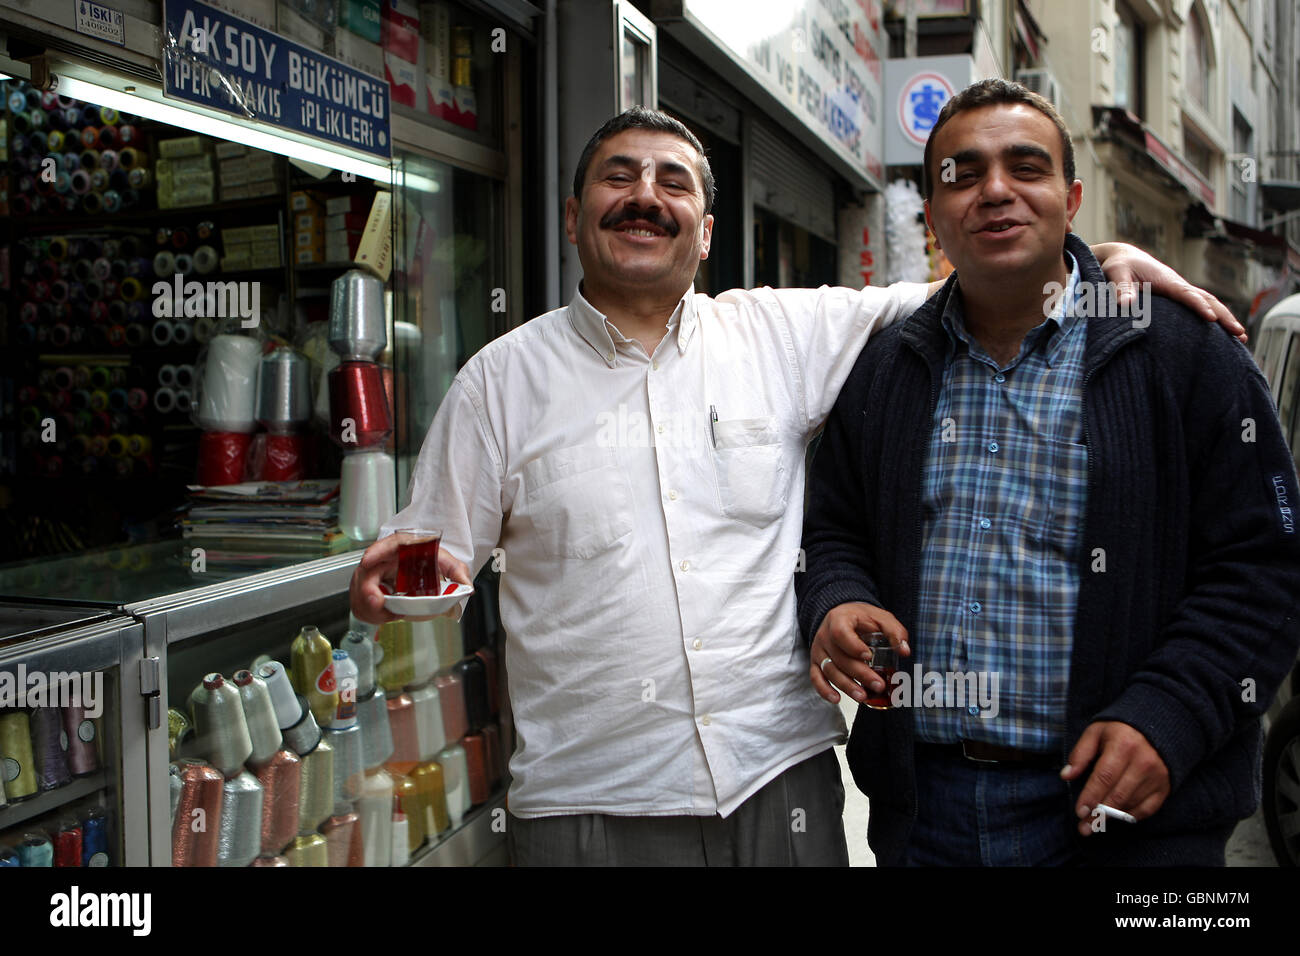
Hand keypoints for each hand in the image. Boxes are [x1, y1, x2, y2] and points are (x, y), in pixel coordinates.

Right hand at [349, 535, 472, 624]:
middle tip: (378, 605)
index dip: (375, 551)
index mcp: (403, 547)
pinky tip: (386, 615)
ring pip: (359, 590)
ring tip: (392, 614)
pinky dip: (370, 614)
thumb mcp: (448, 564)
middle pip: (366, 572)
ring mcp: (374, 575)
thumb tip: (466, 585)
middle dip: (367, 592)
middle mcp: (385, 559)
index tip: (367, 560)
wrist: (427, 573)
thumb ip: (458, 571)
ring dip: (372, 608)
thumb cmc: (431, 562)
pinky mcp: (369, 589)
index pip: (388, 544)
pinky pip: (360, 603)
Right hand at [810, 602, 909, 704]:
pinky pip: (816, 678)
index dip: (854, 646)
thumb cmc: (861, 617)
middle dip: (860, 674)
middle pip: (839, 657)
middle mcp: (825, 636)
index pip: (841, 633)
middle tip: (878, 685)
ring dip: (846, 686)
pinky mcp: (816, 662)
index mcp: (839, 620)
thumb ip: (894, 631)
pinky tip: (837, 699)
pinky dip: (824, 690)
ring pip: (829, 670)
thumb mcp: (880, 617)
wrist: (841, 615)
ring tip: (863, 696)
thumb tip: (904, 651)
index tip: (869, 656)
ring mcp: (819, 650)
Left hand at [1061, 720, 1170, 835]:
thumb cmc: (1120, 731)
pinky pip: (1147, 809)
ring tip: (1095, 824)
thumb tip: (1066, 775)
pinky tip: (1116, 818)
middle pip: (1117, 795)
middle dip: (1099, 814)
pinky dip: (1130, 816)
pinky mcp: (1165, 787)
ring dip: (1112, 817)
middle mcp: (1143, 762)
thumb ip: (1080, 753)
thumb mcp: (1096, 732)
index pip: (1104, 777)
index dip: (1091, 796)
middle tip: (1084, 827)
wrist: (1158, 727)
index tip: (1079, 812)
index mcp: (1123, 745)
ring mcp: (1156, 776)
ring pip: (1131, 804)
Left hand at [1091, 241, 1245, 341]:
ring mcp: (1180, 292)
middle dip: (1224, 316)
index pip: (1186, 294)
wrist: (1124, 257)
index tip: (1211, 319)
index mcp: (1166, 280)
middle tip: (1240, 333)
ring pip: (1208, 303)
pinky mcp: (1178, 298)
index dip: (1199, 306)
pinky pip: (1200, 307)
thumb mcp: (1116, 273)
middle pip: (1207, 300)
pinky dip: (1214, 317)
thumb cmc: (1119, 266)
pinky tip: (1223, 334)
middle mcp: (1178, 285)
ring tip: (1241, 337)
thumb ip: (1121, 288)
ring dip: (1225, 319)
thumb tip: (1125, 305)